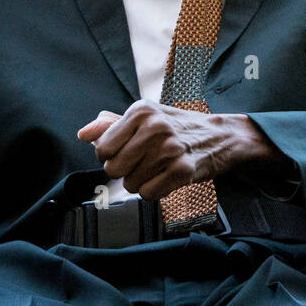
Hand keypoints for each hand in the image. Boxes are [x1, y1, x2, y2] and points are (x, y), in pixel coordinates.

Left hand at [78, 101, 287, 201]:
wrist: (221, 136)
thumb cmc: (178, 127)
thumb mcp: (146, 117)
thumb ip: (111, 125)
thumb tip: (84, 135)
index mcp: (141, 111)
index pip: (102, 149)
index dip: (110, 156)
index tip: (127, 152)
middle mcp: (155, 126)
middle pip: (114, 169)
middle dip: (125, 172)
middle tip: (144, 162)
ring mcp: (170, 148)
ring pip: (130, 185)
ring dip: (142, 182)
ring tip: (159, 168)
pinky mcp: (183, 170)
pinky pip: (148, 194)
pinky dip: (154, 192)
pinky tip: (166, 178)